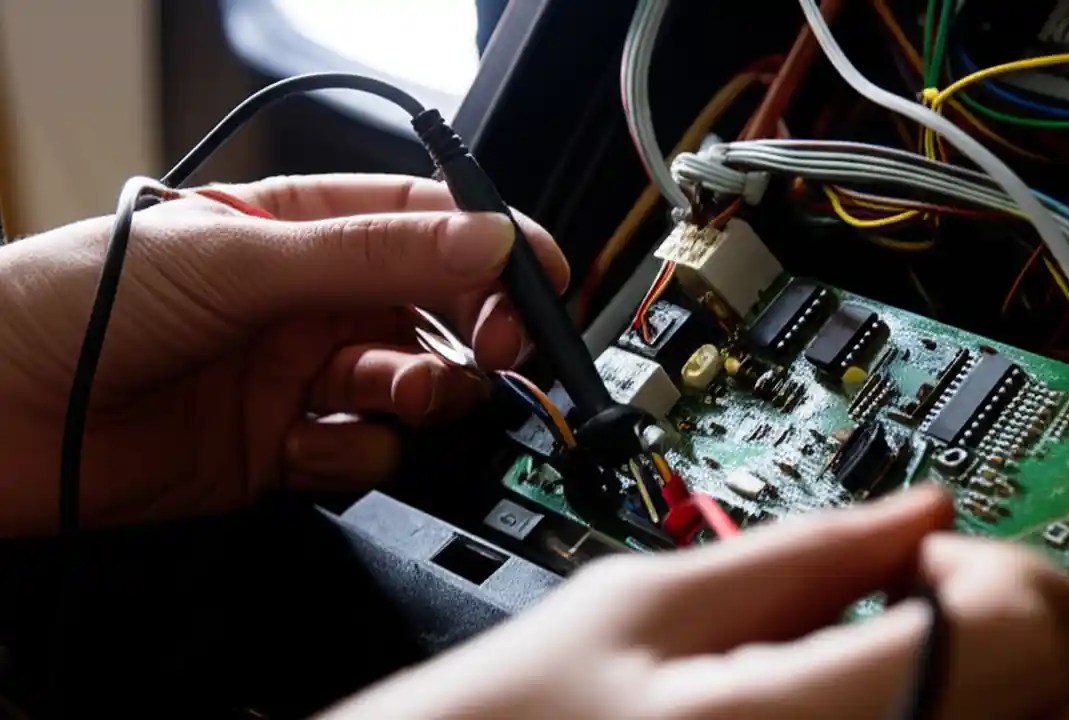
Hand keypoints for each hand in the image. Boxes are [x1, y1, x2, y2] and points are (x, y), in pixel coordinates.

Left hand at [0, 174, 567, 534]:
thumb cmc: (78, 303)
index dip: (492, 247)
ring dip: (419, 393)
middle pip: (435, 312)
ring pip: (408, 386)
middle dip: (473, 330)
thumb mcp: (240, 259)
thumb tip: (484, 241)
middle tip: (493, 347)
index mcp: (301, 230)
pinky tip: (315, 444)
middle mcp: (309, 302)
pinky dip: (357, 454)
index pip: (426, 225)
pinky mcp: (282, 451)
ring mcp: (298, 377)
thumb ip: (370, 255)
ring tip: (395, 394)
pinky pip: (361, 453)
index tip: (540, 274)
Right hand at [323, 487, 1068, 719]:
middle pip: (1053, 699)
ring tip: (870, 659)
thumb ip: (803, 551)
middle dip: (992, 622)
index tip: (917, 554)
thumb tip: (921, 508)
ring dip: (981, 680)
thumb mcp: (643, 603)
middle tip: (893, 600)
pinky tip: (866, 706)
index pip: (1015, 633)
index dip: (993, 566)